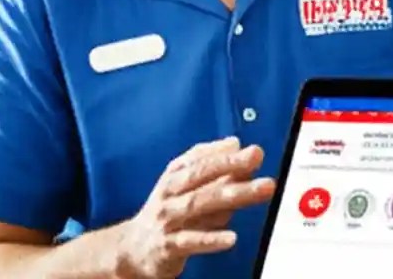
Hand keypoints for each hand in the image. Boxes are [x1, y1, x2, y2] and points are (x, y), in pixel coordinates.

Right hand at [115, 137, 275, 278]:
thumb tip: (234, 143)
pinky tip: (231, 237)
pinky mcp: (167, 247)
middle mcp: (170, 194)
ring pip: (199, 205)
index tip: (252, 151)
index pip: (201, 161)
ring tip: (260, 190)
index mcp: (175, 177)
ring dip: (232, 196)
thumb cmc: (165, 211)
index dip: (226, 155)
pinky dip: (210, 239)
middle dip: (232, 166)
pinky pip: (190, 242)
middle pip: (202, 178)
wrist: (132, 249)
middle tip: (257, 158)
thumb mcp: (181, 185)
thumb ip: (207, 165)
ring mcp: (168, 220)